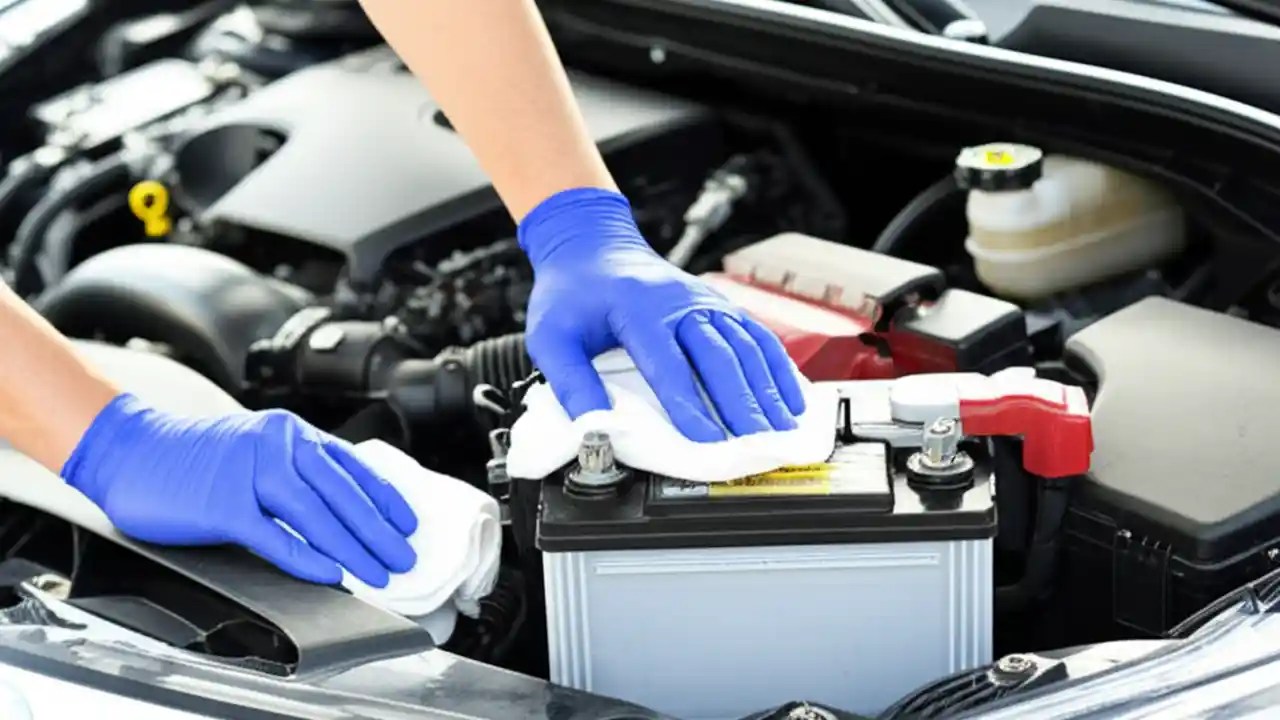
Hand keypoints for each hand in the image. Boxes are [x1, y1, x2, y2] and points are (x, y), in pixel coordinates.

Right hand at [60, 394, 417, 587]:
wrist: (131, 451)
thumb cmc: (194, 457)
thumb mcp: (257, 450)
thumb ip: (297, 471)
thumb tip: (343, 510)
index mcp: (289, 432)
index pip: (351, 466)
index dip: (383, 498)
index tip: (407, 524)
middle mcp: (276, 445)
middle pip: (340, 492)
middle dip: (377, 530)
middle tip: (402, 558)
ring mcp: (248, 472)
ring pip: (315, 514)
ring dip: (351, 547)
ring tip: (375, 572)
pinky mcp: (222, 504)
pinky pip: (273, 534)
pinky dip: (304, 556)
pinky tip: (328, 572)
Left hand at [517, 187, 805, 441]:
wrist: (592, 246)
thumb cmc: (571, 293)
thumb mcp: (550, 337)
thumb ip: (570, 383)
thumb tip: (593, 428)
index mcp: (637, 308)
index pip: (668, 362)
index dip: (689, 403)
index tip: (707, 439)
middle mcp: (679, 301)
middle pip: (719, 356)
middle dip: (741, 403)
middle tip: (757, 441)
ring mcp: (705, 301)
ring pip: (746, 346)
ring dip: (767, 389)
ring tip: (782, 428)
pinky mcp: (719, 305)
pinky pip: (757, 336)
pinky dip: (778, 368)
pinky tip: (792, 397)